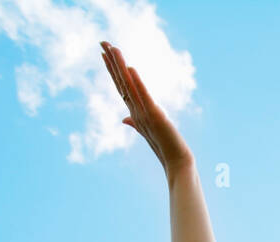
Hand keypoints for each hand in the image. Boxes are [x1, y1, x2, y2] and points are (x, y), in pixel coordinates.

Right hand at [100, 40, 192, 174]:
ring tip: (113, 49)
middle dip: (112, 62)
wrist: (176, 162)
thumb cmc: (164, 147)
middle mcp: (135, 111)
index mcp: (134, 113)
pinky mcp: (155, 116)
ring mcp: (144, 114)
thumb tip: (124, 118)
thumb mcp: (147, 131)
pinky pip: (144, 97)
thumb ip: (134, 122)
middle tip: (102, 42)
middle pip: (121, 82)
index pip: (120, 87)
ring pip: (129, 86)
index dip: (112, 70)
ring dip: (121, 67)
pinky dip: (138, 83)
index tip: (104, 53)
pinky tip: (132, 69)